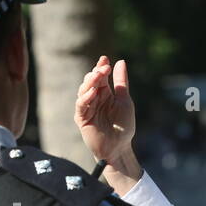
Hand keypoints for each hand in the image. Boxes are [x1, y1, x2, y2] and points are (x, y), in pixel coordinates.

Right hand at [74, 56, 142, 191]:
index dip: (101, 66)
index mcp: (105, 94)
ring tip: (98, 75)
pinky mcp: (82, 118)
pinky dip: (86, 97)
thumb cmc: (123, 127)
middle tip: (103, 67)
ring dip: (90, 82)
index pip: (100, 77)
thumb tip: (120, 62)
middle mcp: (95, 99)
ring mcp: (87, 108)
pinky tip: (93, 92)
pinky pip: (81, 105)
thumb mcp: (125, 101)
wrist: (119, 148)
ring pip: (83, 91)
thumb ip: (121, 83)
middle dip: (96, 73)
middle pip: (91, 81)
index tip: (105, 58)